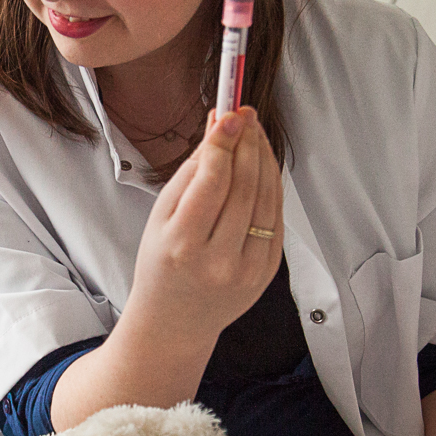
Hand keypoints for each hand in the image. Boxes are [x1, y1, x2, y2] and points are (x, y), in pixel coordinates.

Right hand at [124, 107, 283, 340]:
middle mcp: (218, 260)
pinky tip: (261, 166)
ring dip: (263, 157)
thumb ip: (191, 171)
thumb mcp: (160, 217)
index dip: (224, 143)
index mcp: (182, 245)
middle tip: (244, 114)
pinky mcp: (267, 272)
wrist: (174, 322)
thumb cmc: (161, 265)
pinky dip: (271, 185)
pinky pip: (276, 217)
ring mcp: (248, 269)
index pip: (211, 183)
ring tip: (253, 133)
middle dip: (247, 142)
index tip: (231, 113)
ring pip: (267, 198)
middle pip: (245, 186)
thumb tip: (216, 126)